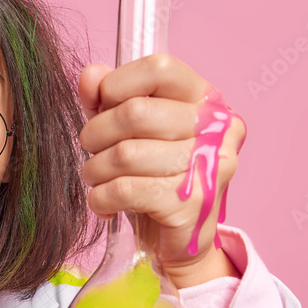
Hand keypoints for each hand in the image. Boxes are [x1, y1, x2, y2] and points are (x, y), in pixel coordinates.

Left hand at [77, 53, 244, 287]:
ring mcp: (210, 167)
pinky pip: (126, 189)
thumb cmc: (152, 176)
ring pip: (126, 154)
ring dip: (95, 169)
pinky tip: (104, 202)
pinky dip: (102, 197)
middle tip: (91, 151)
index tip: (101, 106)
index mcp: (205, 100)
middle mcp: (217, 128)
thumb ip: (108, 99)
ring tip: (96, 178)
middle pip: (135, 113)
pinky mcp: (193, 204)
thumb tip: (90, 75)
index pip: (159, 69)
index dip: (117, 84)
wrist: (176, 239)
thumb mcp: (128, 131)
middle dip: (96, 134)